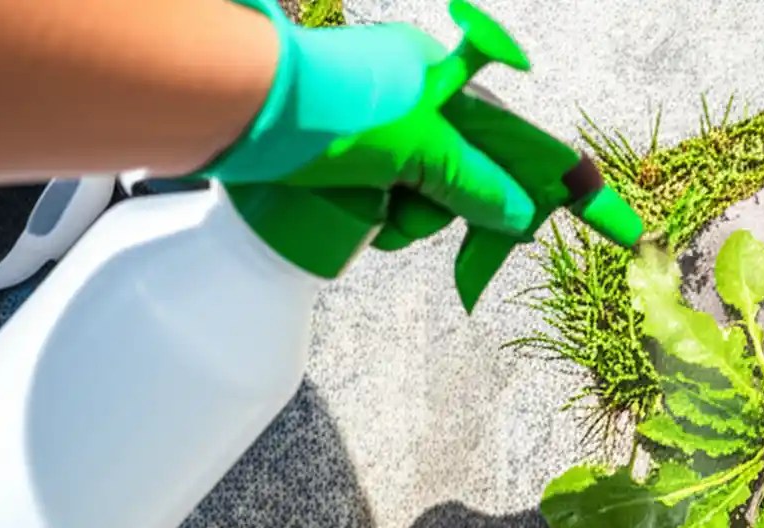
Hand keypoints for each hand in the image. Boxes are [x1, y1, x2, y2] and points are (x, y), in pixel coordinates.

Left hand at [200, 0, 534, 235]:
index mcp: (431, 72)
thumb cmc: (339, 114)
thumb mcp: (423, 150)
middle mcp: (400, 95)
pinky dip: (367, 215)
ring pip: (407, 189)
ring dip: (397, 217)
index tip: (513, 214)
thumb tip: (520, 216)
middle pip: (446, 169)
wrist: (242, 115)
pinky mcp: (329, 155)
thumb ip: (476, 184)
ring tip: (371, 216)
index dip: (499, 174)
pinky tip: (355, 219)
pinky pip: (370, 196)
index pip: (486, 131)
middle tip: (408, 213)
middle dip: (431, 205)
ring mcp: (363, 126)